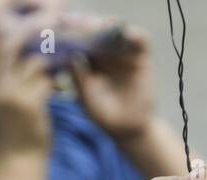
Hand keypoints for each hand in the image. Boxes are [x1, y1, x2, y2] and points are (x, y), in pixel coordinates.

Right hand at [0, 43, 54, 154]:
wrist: (20, 162)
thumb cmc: (16, 133)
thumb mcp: (5, 105)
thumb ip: (9, 82)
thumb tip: (27, 57)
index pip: (1, 50)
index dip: (19, 43)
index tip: (35, 46)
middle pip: (18, 51)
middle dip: (36, 49)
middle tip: (52, 53)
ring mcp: (12, 95)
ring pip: (35, 65)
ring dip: (50, 67)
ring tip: (58, 74)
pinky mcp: (30, 105)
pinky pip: (46, 82)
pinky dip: (56, 83)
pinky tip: (61, 88)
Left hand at [65, 17, 153, 140]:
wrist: (127, 127)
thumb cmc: (102, 115)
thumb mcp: (86, 100)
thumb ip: (79, 79)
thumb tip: (72, 56)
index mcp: (85, 59)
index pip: (78, 39)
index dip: (72, 32)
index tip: (66, 31)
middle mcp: (104, 51)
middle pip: (96, 29)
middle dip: (89, 25)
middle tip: (83, 26)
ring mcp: (122, 52)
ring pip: (116, 29)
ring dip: (110, 25)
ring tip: (103, 28)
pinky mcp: (141, 56)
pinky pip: (140, 40)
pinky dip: (135, 34)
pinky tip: (127, 35)